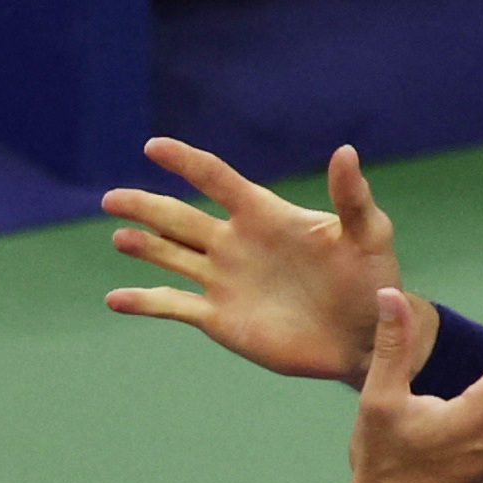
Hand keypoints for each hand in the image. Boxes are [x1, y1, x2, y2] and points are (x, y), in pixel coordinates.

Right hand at [104, 139, 408, 385]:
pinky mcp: (220, 318)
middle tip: (111, 198)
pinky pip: (174, 306)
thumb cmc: (370, 279)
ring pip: (171, 256)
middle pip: (179, 218)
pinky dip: (144, 302)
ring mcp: (224, 281)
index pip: (216, 179)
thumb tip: (346, 152)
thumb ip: (352, 196)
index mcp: (263, 215)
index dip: (185, 162)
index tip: (154, 147)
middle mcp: (235, 243)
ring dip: (143, 246)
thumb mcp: (368, 234)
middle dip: (145, 206)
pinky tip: (114, 300)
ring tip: (118, 238)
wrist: (364, 335)